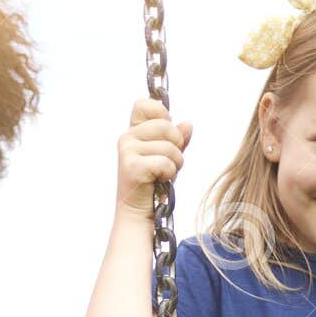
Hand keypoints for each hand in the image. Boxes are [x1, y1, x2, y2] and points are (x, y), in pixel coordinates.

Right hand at [116, 98, 192, 218]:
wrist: (139, 212)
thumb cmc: (154, 184)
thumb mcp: (170, 156)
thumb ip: (178, 139)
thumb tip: (187, 124)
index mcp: (134, 131)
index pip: (144, 104)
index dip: (161, 114)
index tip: (166, 135)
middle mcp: (127, 137)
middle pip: (166, 125)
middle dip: (177, 145)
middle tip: (169, 162)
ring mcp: (127, 151)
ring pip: (169, 146)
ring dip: (175, 163)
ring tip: (164, 174)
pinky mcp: (132, 166)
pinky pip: (165, 162)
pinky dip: (169, 174)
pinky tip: (159, 181)